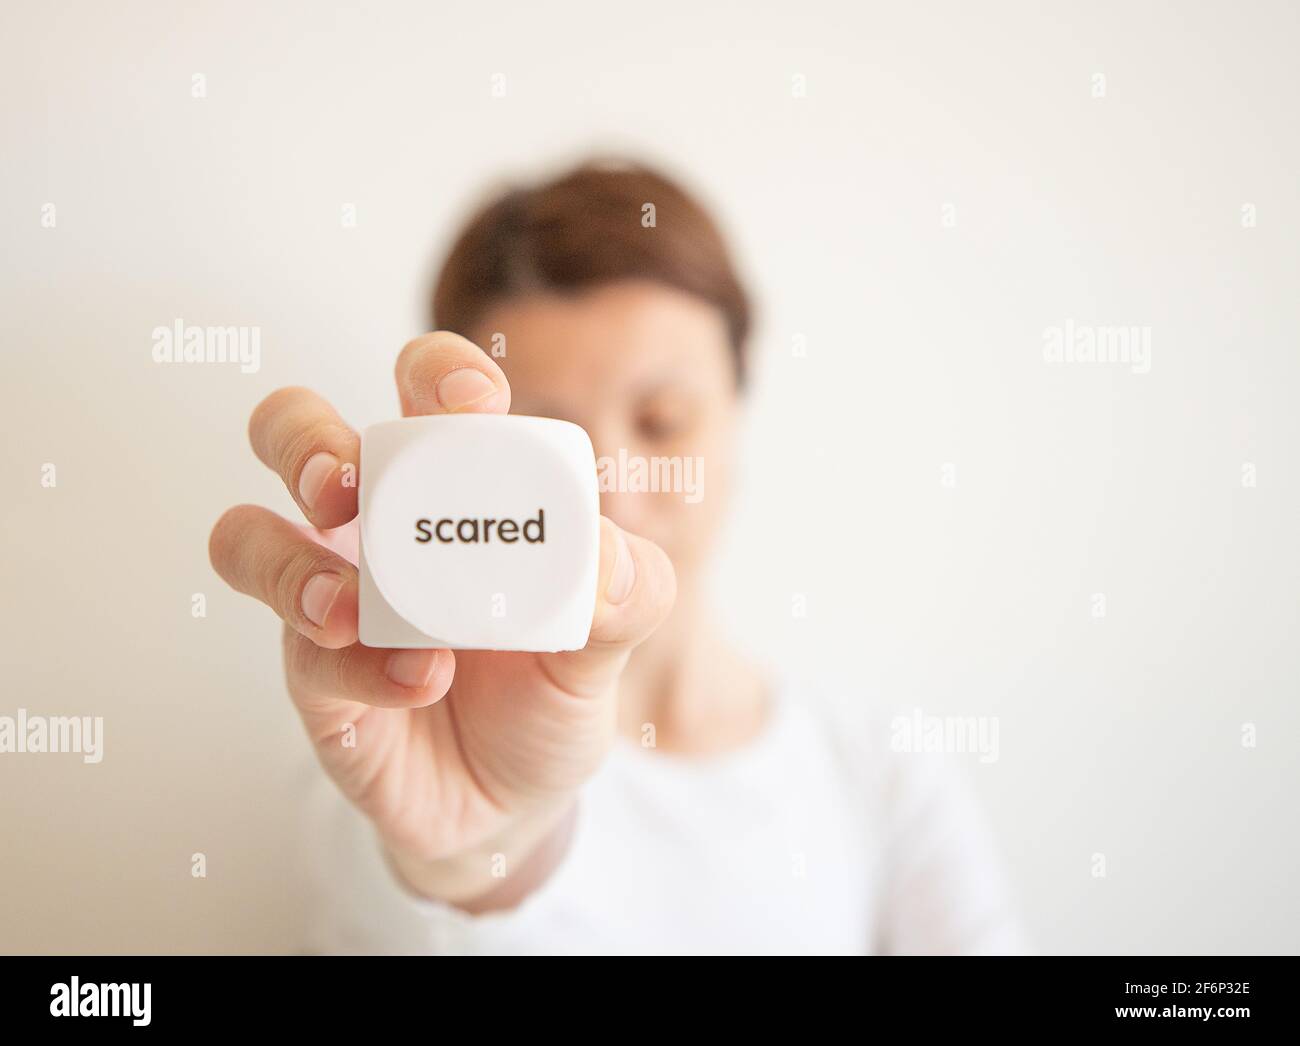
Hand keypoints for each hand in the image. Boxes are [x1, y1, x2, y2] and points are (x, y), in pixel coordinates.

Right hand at [208, 332, 675, 907]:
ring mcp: (332, 592)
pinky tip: (415, 681)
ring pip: (248, 534)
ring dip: (288, 561)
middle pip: (296, 431)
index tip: (472, 402)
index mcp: (455, 485)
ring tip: (349, 605)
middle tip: (344, 484)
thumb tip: (605, 556)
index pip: (427, 393)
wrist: (512, 804)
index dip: (439, 373)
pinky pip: (300, 650)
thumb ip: (626, 596)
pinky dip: (356, 664)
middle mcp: (377, 522)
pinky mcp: (310, 672)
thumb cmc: (551, 692)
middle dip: (305, 440)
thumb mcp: (608, 644)